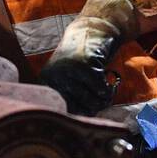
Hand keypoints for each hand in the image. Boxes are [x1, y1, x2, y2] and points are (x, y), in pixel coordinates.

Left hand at [39, 0, 139, 115]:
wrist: (91, 31)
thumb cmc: (80, 63)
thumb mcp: (66, 80)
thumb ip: (70, 100)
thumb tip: (79, 126)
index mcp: (47, 83)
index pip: (64, 112)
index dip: (81, 113)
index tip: (88, 107)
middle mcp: (55, 76)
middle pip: (81, 109)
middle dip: (95, 106)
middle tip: (101, 97)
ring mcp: (69, 70)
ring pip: (94, 101)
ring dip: (104, 97)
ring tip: (104, 87)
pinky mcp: (86, 64)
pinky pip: (102, 89)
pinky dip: (109, 87)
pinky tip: (108, 77)